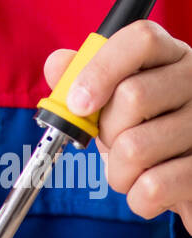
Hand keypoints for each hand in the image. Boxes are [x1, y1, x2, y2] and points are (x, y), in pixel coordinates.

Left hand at [44, 20, 191, 234]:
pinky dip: (136, 197)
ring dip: (116, 171)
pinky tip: (146, 188)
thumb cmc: (144, 126)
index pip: (140, 40)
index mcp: (171, 56)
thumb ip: (80, 75)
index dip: (101, 69)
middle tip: (111, 141)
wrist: (182, 171)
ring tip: (128, 170)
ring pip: (135, 148)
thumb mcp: (113, 96)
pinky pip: (153, 187)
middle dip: (105, 130)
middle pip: (132, 96)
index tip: (77, 103)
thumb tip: (57, 65)